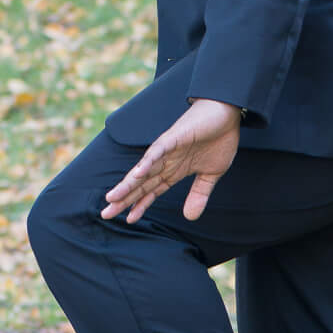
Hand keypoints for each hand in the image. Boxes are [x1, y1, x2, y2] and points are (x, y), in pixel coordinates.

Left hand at [102, 98, 241, 224]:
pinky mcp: (173, 138)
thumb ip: (199, 194)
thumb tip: (190, 217)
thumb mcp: (211, 174)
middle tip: (105, 214)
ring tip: (112, 198)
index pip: (151, 191)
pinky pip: (157, 151)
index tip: (128, 220)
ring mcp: (167, 149)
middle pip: (140, 183)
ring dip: (128, 184)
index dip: (139, 205)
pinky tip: (137, 174)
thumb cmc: (219, 138)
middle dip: (124, 198)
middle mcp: (165, 161)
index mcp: (173, 170)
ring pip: (143, 170)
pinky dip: (147, 162)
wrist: (227, 113)